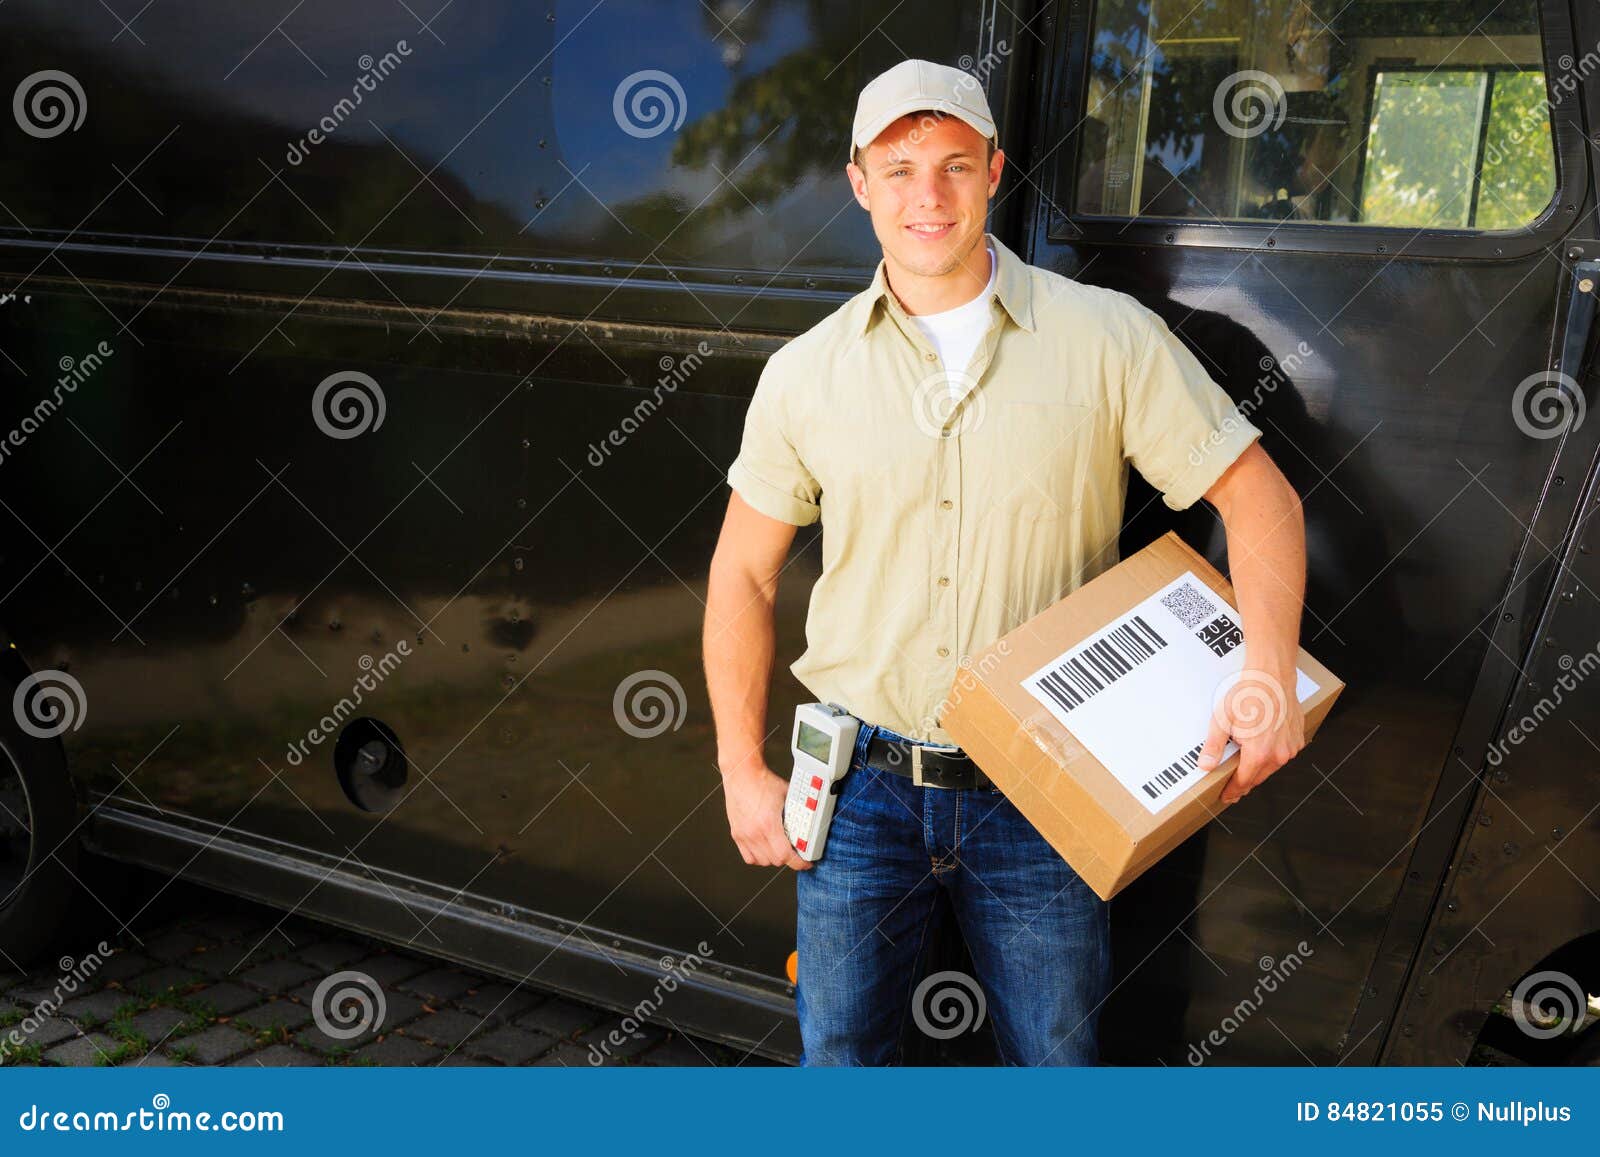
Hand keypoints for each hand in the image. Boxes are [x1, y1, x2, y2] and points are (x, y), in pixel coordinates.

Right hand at [721, 763, 811, 869]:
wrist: (742, 774)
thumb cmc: (763, 782)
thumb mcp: (787, 795)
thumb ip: (798, 810)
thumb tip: (811, 818)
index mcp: (769, 824)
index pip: (785, 856)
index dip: (799, 863)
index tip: (806, 862)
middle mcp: (754, 833)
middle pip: (775, 860)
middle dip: (789, 859)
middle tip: (796, 852)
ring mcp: (744, 835)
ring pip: (762, 861)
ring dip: (773, 858)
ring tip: (780, 849)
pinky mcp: (736, 834)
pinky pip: (749, 857)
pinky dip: (758, 857)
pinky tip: (765, 849)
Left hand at [1198, 667, 1306, 804]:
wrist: (1272, 677)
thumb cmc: (1248, 695)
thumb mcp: (1222, 720)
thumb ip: (1213, 746)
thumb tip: (1205, 765)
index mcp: (1259, 753)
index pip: (1243, 782)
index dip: (1232, 791)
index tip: (1226, 797)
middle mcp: (1279, 754)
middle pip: (1258, 777)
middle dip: (1244, 783)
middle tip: (1232, 790)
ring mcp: (1291, 748)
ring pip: (1272, 767)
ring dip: (1259, 769)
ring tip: (1245, 769)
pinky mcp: (1298, 740)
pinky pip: (1283, 755)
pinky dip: (1272, 756)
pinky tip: (1262, 749)